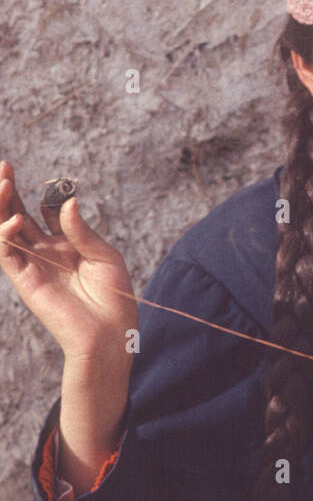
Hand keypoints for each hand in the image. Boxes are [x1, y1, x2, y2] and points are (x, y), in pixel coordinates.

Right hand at [0, 160, 137, 360]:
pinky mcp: (26, 282)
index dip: (45, 196)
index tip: (53, 182)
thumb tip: (65, 201)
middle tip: (5, 166)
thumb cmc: (114, 297)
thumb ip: (80, 230)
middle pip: (20, 217)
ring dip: (1, 207)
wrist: (109, 334)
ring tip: (3, 181)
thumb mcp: (104, 255)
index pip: (45, 214)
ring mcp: (34, 266)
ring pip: (7, 231)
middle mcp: (46, 254)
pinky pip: (7, 256)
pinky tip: (13, 220)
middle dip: (11, 192)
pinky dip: (4, 236)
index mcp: (67, 246)